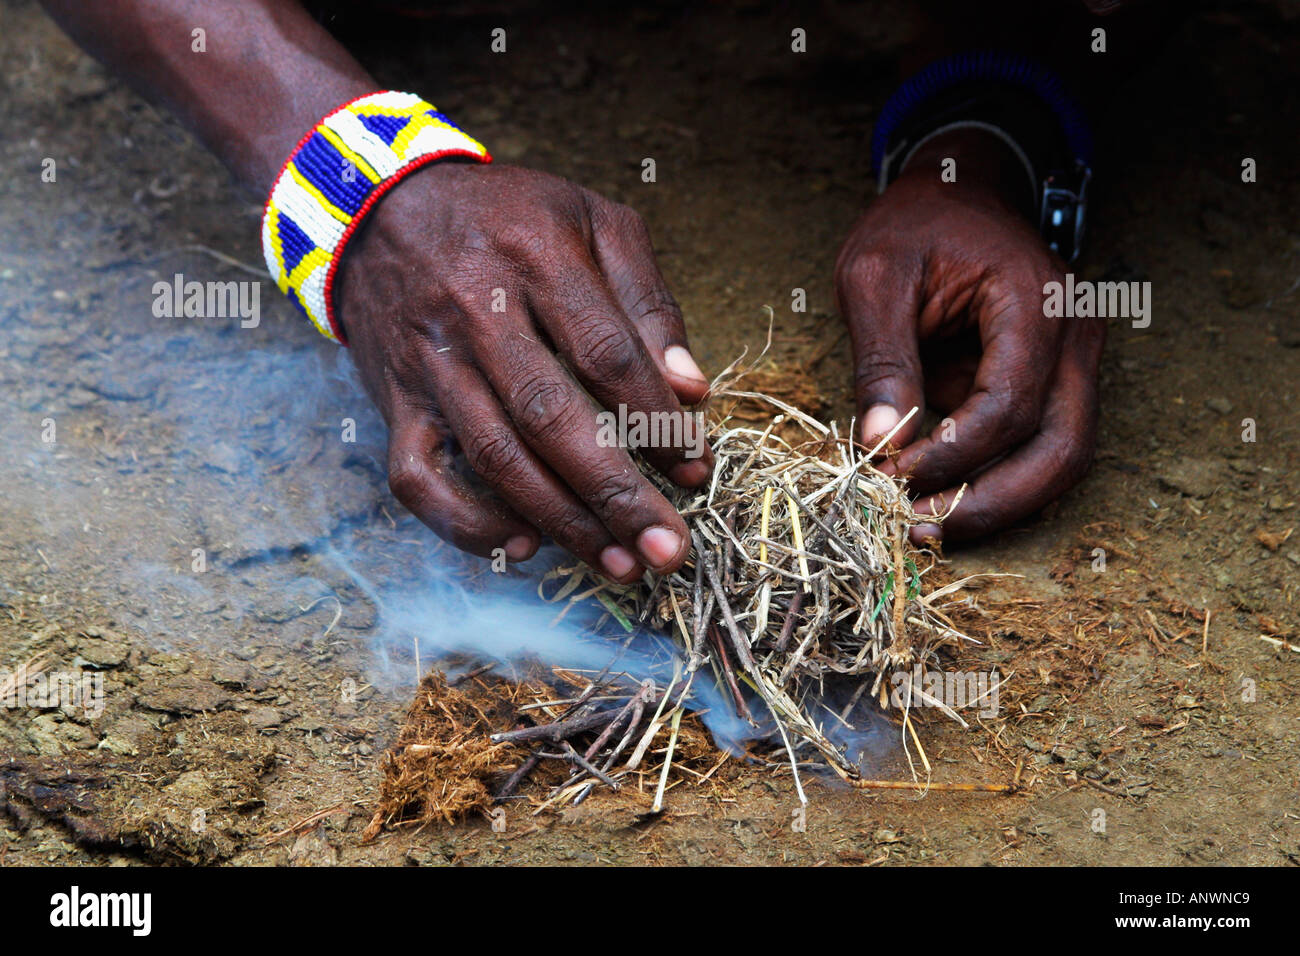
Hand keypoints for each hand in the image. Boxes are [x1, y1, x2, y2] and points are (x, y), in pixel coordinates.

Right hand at [335, 162, 711, 580]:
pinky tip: (524, 546)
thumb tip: (692, 390)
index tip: (695, 469)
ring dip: (562, 522)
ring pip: (495, 458)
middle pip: (551, 417)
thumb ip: (648, 301)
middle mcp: (475, 312)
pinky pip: (419, 479)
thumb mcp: (592, 223)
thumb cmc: (507, 219)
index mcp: (535, 257)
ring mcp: (429, 363)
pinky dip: (467, 524)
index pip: (607, 354)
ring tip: (620, 564)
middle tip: (668, 549)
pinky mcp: (394, 402)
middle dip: (616, 494)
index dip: (657, 420)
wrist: (379, 208)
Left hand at [835, 129, 1104, 543]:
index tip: (887, 477)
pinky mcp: (1055, 381)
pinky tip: (940, 500)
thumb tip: (882, 444)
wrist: (955, 190)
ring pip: (1062, 461)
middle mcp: (1074, 335)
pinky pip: (1040, 447)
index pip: (1009, 405)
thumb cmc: (912, 225)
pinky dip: (996, 482)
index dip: (950, 456)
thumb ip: (881, 360)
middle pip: (1060, 451)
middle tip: (917, 529)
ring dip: (997, 504)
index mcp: (1036, 299)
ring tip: (926, 526)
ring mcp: (1074, 361)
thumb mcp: (874, 276)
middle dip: (988, 502)